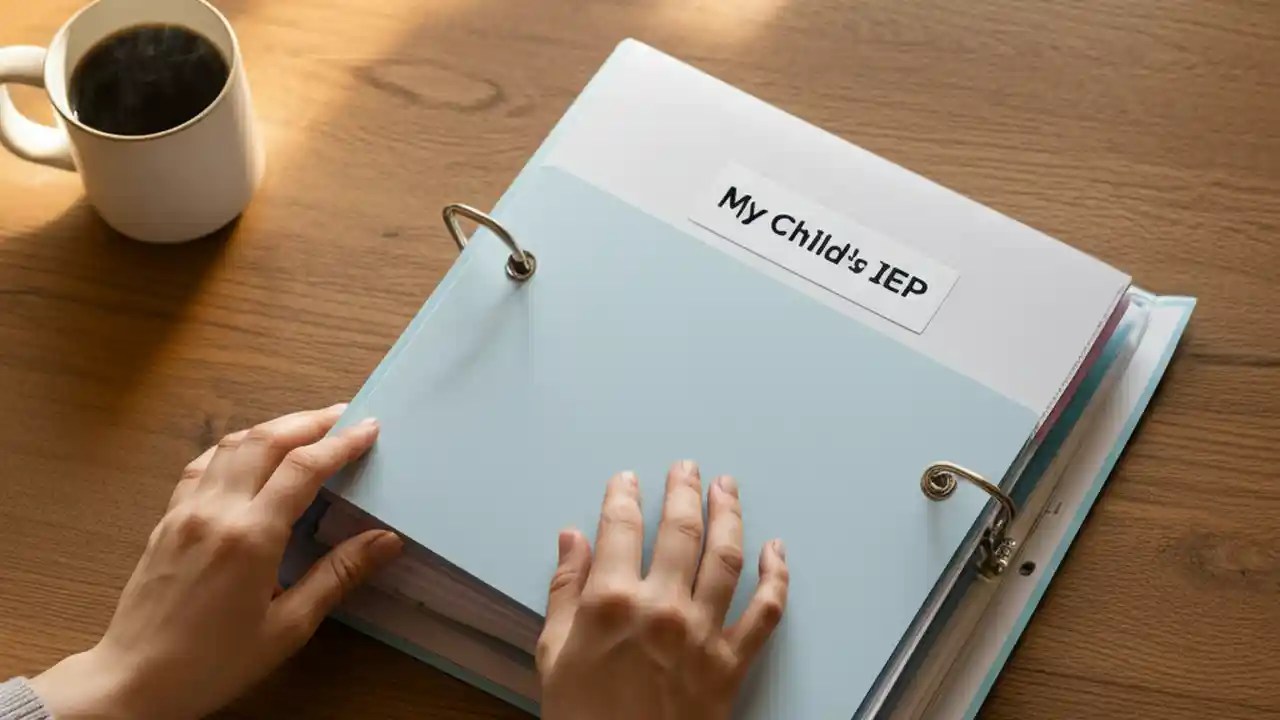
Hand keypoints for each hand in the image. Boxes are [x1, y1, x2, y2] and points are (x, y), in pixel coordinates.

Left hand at [30, 404, 402, 719]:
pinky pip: (203, 465)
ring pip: (232, 444)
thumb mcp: (288, 626)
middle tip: (345, 415)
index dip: (341, 443)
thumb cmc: (215, 662)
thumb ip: (337, 575)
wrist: (136, 680)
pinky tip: (250, 453)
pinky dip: (235, 447)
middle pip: (266, 440)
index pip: (303, 468)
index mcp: (251, 536)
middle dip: (309, 421)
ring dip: (273, 427)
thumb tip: (385, 541)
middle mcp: (216, 511)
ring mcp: (186, 510)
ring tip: (306, 427)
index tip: (370, 429)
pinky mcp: (167, 518)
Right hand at [537, 461, 788, 719]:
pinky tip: (777, 549)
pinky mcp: (732, 662)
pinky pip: (766, 610)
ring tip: (728, 488)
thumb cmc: (581, 717)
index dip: (624, 496)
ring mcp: (703, 633)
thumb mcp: (552, 654)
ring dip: (730, 514)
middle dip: (684, 490)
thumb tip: (572, 536)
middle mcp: (662, 608)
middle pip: (681, 530)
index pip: (621, 527)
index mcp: (611, 602)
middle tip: (686, 467)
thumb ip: (565, 590)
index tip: (627, 480)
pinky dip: (777, 576)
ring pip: (727, 557)